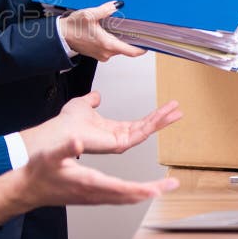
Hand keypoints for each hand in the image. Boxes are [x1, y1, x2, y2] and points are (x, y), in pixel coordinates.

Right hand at [0, 136, 179, 231]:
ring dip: (145, 192)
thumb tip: (77, 141)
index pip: (123, 190)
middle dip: (153, 191)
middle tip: (173, 185)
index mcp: (89, 183)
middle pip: (130, 197)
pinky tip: (138, 189)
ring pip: (126, 199)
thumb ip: (64, 148)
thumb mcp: (49, 155)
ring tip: (162, 186)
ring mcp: (94, 197)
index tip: (161, 187)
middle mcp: (95, 194)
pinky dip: (133, 193)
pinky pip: (118, 198)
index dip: (144, 189)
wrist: (27, 188)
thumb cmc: (37, 172)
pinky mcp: (91, 196)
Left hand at [21, 92, 182, 157]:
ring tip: (176, 111)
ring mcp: (119, 141)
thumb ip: (91, 100)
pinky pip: (140, 133)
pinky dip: (153, 124)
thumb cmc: (66, 122)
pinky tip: (164, 116)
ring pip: (146, 129)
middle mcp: (117, 137)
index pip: (138, 123)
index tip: (165, 107)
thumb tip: (96, 95)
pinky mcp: (119, 143)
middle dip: (162, 118)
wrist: (60, 130)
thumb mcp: (82, 105)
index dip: (152, 115)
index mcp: (111, 129)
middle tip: (177, 108)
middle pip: (146, 127)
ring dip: (162, 120)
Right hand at [59, 1, 145, 61]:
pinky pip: (110, 48)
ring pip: (117, 47)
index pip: (132, 52)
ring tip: (116, 26)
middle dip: (129, 38)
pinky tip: (107, 30)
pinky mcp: (97, 53)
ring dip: (119, 38)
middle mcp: (106, 53)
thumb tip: (118, 5)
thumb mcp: (90, 14)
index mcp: (108, 45)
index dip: (143, 48)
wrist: (60, 36)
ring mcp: (102, 54)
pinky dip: (111, 40)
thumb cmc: (73, 27)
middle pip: (126, 48)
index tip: (149, 42)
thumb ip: (106, 10)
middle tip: (131, 27)